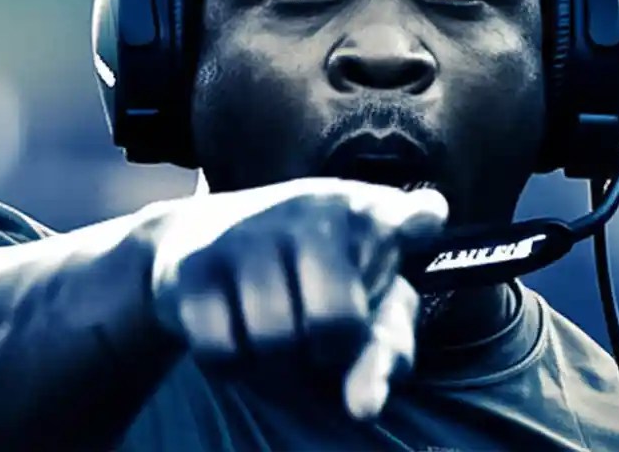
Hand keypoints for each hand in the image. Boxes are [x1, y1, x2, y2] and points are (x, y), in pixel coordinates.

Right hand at [148, 178, 447, 419]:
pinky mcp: (195, 263)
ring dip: (274, 361)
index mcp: (366, 213)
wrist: (198, 240)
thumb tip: (363, 408)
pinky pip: (223, 351)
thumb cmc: (306, 278)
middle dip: (325, 351)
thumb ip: (383, 354)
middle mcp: (311, 210)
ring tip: (273, 330)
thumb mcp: (359, 307)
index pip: (406, 215)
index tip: (423, 223)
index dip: (415, 222)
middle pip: (335, 323)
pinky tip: (234, 331)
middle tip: (313, 335)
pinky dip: (231, 363)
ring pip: (274, 342)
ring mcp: (250, 230)